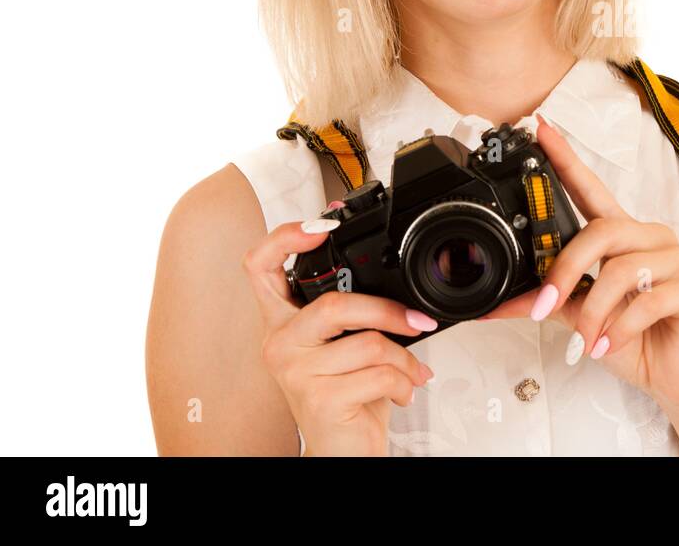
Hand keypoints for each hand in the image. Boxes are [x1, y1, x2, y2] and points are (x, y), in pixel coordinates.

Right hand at [241, 219, 437, 455]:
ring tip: (411, 372)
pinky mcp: (319, 400)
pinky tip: (400, 392)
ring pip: (368, 343)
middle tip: (419, 323)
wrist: (343, 452)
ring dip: (406, 360)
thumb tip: (389, 272)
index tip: (319, 226)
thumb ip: (354, 310)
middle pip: (334, 304)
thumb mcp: (345, 345)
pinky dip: (404, 383)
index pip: (259, 267)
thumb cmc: (347, 396)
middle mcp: (279, 344)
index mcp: (282, 322)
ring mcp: (295, 373)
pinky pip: (379, 374)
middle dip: (388, 312)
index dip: (284, 238)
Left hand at [480, 114, 678, 412]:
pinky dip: (620, 328)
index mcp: (621, 237)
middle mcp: (648, 238)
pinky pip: (648, 300)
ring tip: (588, 340)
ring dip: (594, 313)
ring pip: (621, 270)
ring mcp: (674, 259)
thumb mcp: (581, 319)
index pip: (590, 189)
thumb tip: (499, 303)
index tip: (541, 130)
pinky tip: (610, 345)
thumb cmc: (634, 340)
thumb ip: (549, 302)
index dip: (565, 160)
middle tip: (546, 306)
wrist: (676, 377)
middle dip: (566, 270)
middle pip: (600, 231)